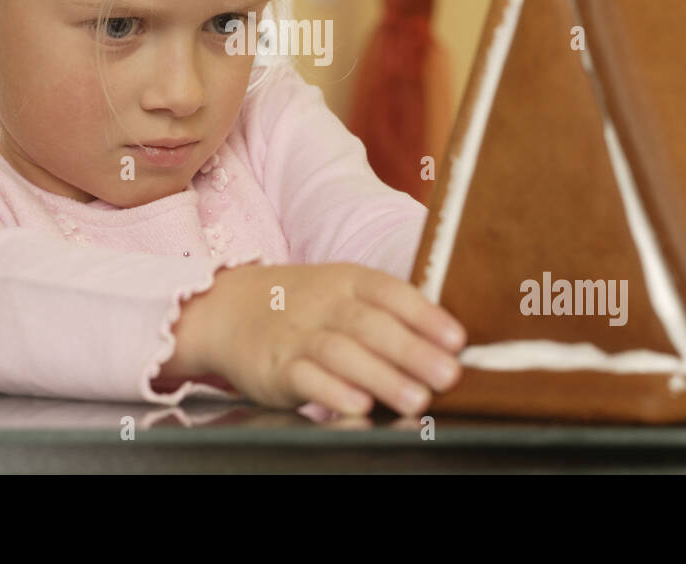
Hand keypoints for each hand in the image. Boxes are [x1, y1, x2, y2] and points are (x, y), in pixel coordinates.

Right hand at [203, 262, 466, 416]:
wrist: (228, 309)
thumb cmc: (303, 306)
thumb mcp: (342, 293)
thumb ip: (387, 314)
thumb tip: (446, 347)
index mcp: (349, 281)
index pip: (392, 292)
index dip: (426, 315)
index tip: (457, 339)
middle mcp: (325, 305)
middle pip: (371, 324)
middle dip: (413, 351)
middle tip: (448, 376)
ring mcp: (299, 336)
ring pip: (342, 353)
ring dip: (382, 376)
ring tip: (416, 399)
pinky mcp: (275, 367)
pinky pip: (305, 378)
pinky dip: (333, 392)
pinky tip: (359, 405)